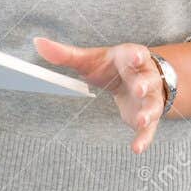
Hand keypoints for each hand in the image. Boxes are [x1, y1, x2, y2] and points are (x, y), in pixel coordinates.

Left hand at [35, 38, 163, 153]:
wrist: (138, 78)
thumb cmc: (111, 67)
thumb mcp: (90, 59)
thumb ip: (65, 54)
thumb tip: (38, 42)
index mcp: (130, 58)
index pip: (135, 54)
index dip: (136, 56)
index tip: (136, 56)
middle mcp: (144, 77)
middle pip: (148, 79)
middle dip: (144, 84)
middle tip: (139, 88)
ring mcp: (148, 98)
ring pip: (152, 104)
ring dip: (148, 112)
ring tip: (141, 120)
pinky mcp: (147, 117)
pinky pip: (149, 129)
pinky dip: (144, 138)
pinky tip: (137, 148)